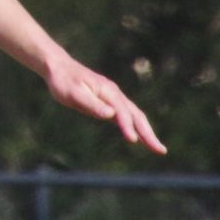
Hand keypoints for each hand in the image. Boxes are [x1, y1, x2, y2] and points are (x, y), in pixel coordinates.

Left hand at [45, 56, 165, 154]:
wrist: (59, 69)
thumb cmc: (64, 82)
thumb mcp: (74, 94)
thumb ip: (92, 104)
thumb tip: (111, 115)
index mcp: (108, 91)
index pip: (122, 112)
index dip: (127, 126)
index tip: (133, 141)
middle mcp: (115, 94)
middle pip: (136, 115)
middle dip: (148, 133)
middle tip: (161, 151)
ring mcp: (113, 99)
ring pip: (135, 116)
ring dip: (146, 132)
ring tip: (157, 148)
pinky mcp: (109, 103)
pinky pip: (127, 117)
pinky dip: (136, 127)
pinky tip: (140, 138)